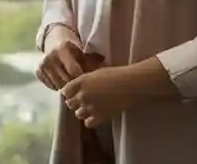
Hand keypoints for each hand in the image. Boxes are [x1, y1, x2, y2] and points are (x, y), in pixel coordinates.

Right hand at [35, 26, 91, 90]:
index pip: (74, 71)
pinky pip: (51, 86)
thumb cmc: (74, 50)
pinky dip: (58, 86)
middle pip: (66, 80)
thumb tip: (104, 66)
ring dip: (67, 88)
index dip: (82, 78)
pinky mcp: (38, 71)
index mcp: (62, 49)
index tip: (87, 81)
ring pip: (58, 85)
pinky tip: (64, 82)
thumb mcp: (83, 52)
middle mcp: (50, 56)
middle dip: (75, 85)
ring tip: (74, 86)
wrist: (55, 42)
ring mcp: (43, 64)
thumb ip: (92, 60)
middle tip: (82, 87)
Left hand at [61, 58, 175, 128]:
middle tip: (85, 100)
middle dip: (75, 102)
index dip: (70, 93)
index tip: (75, 93)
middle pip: (70, 103)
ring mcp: (90, 107)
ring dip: (83, 111)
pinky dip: (91, 120)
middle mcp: (82, 95)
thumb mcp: (97, 72)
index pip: (65, 91)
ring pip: (78, 114)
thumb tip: (79, 85)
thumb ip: (85, 80)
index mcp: (81, 81)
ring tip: (92, 107)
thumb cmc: (117, 73)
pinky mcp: (99, 116)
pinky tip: (97, 115)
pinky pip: (88, 123)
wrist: (131, 84)